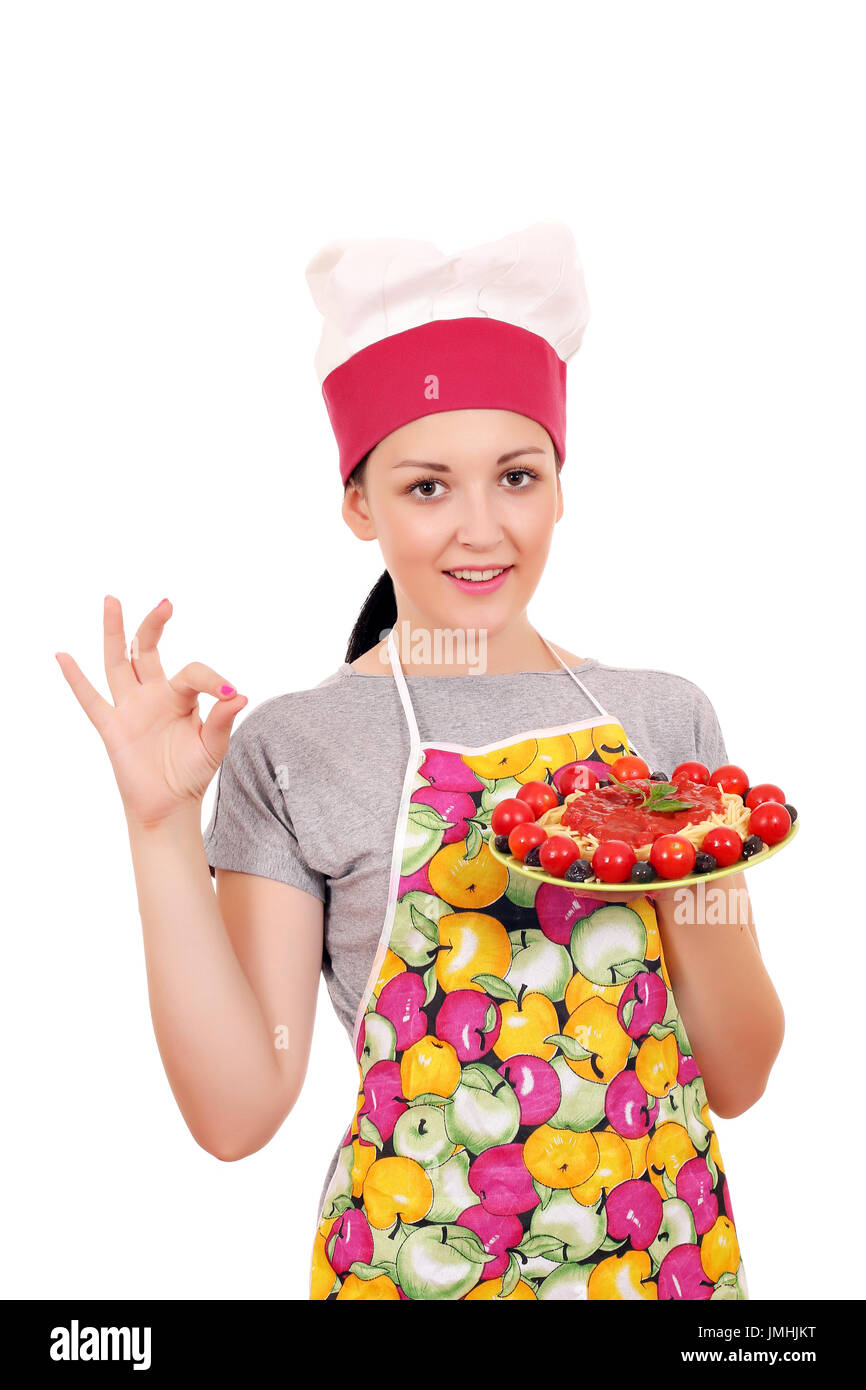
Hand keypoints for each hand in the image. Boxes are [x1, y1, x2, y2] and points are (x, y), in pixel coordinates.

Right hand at [56, 595, 247, 828]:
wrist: (169, 806)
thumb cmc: (192, 774)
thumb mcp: (212, 747)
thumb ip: (221, 720)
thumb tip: (237, 695)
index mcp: (180, 697)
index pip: (192, 673)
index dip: (212, 680)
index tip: (229, 694)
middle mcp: (153, 696)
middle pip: (147, 650)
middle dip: (153, 625)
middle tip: (165, 603)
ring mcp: (130, 708)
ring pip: (118, 663)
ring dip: (115, 632)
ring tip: (112, 600)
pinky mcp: (112, 727)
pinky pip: (91, 699)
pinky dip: (76, 679)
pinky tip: (63, 656)